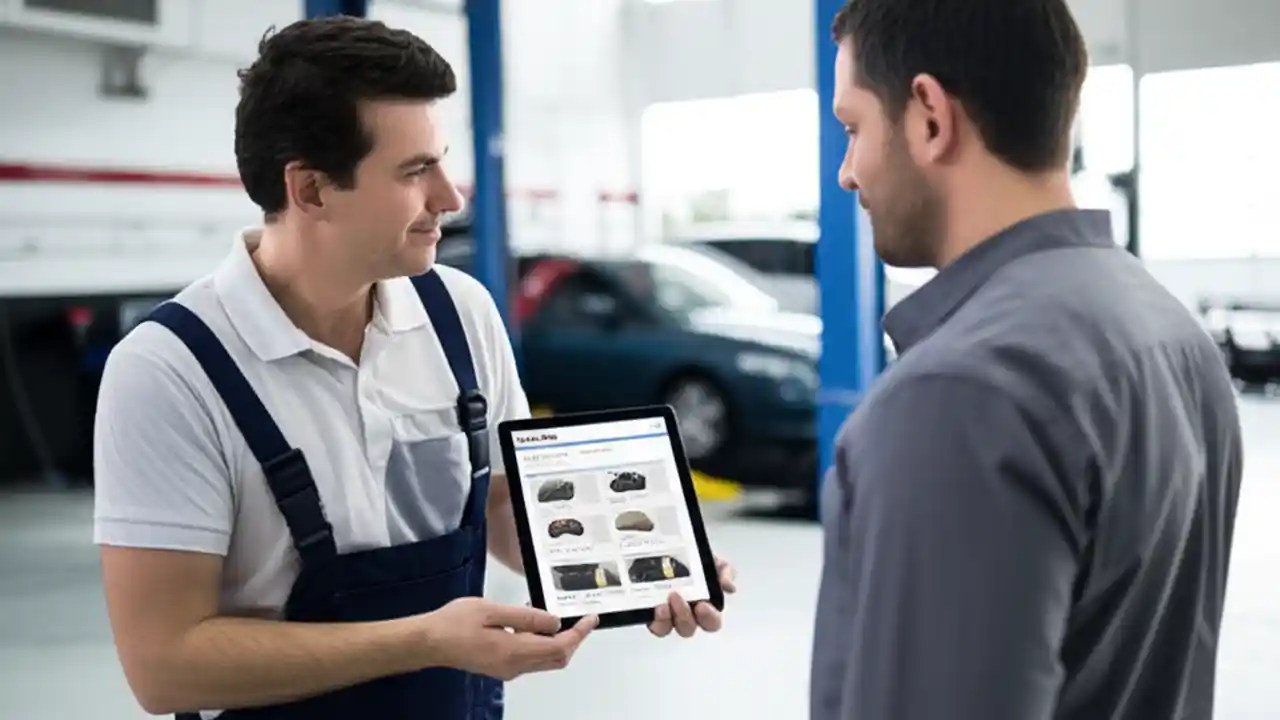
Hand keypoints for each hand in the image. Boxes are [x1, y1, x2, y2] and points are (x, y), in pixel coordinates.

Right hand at [421, 597, 596, 680]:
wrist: (428, 642)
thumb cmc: (455, 622)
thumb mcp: (492, 610)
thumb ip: (526, 616)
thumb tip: (554, 622)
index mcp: (515, 652)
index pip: (559, 647)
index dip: (579, 633)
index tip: (591, 618)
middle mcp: (515, 666)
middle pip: (557, 658)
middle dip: (573, 639)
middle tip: (581, 619)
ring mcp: (508, 670)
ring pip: (545, 660)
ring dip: (557, 641)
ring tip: (556, 615)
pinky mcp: (501, 667)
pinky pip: (531, 658)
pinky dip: (541, 643)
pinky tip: (532, 622)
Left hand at [648, 555, 736, 637]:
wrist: (659, 539)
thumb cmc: (685, 551)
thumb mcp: (708, 555)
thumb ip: (723, 569)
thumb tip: (729, 587)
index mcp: (703, 600)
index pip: (711, 620)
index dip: (709, 617)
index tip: (703, 604)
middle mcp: (685, 610)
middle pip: (689, 628)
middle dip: (685, 617)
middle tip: (677, 597)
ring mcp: (665, 612)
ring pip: (668, 628)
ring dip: (667, 618)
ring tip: (662, 603)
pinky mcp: (648, 611)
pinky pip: (652, 624)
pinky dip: (655, 620)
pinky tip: (655, 607)